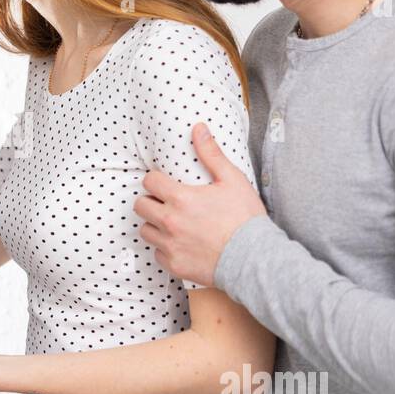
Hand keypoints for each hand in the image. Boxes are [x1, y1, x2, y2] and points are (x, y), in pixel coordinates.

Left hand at [135, 122, 266, 286]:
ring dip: (155, 225)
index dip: (156, 180)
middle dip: (150, 201)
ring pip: (145, 230)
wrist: (254, 259)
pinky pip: (157, 253)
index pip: (149, 181)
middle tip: (166, 202)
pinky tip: (181, 243)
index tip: (165, 183)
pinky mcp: (174, 265)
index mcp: (180, 198)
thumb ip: (211, 154)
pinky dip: (165, 248)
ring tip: (173, 223)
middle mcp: (169, 222)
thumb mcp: (232, 180)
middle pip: (140, 205)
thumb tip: (198, 128)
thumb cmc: (245, 218)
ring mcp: (170, 245)